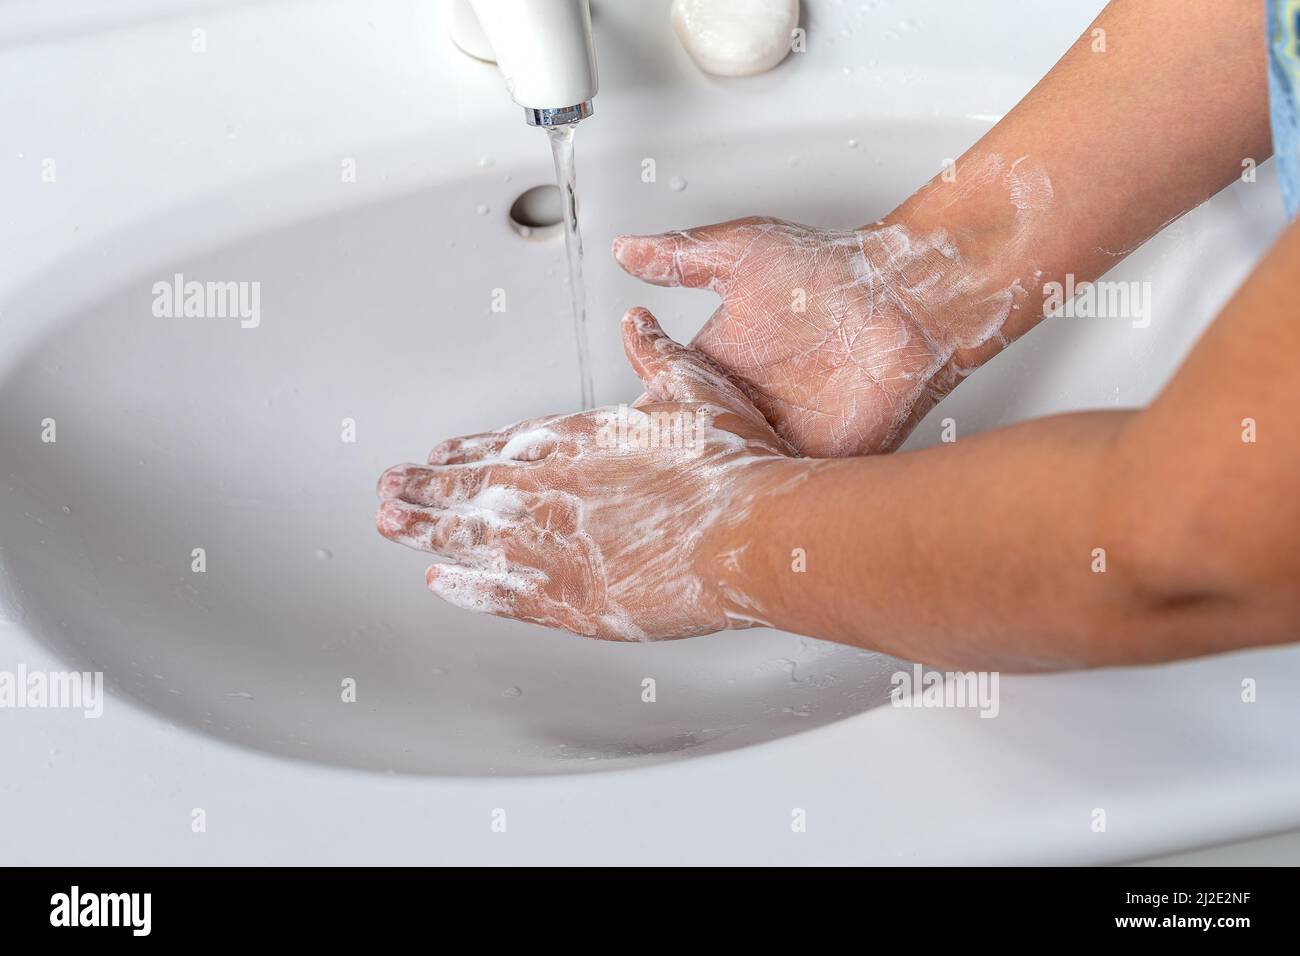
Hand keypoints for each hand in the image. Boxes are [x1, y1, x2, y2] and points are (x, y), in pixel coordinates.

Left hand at [376, 308, 795, 640]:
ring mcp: (552, 547)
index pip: (503, 442)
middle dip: (423, 487)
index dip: (466, 450)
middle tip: (387, 486)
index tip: (437, 453)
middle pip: (469, 488)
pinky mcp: (569, 600)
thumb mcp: (693, 387)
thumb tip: (639, 322)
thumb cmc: (730, 464)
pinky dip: (466, 589)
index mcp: (575, 439)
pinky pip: (500, 594)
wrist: (750, 531)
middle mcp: (549, 490)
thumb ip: (656, 355)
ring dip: (425, 531)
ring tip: (389, 525)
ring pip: (469, 538)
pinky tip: (441, 585)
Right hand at [613, 215, 1027, 456]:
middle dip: (659, 458)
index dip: (637, 398)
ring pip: (728, 477)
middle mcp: (743, 405)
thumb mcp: (742, 251)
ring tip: (681, 486)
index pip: (659, 394)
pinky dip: (761, 501)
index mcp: (716, 365)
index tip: (622, 400)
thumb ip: (679, 256)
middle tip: (641, 458)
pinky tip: (740, 497)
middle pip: (686, 447)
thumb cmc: (834, 268)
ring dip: (706, 483)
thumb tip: (623, 248)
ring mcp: (777, 437)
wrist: (904, 297)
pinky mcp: (818, 462)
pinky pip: (782, 494)